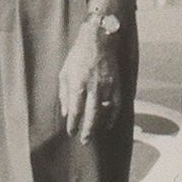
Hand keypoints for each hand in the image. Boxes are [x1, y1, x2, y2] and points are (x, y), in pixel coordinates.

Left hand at [57, 23, 121, 143]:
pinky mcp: (116, 84)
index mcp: (78, 84)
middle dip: (87, 131)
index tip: (70, 132)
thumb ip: (64, 94)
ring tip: (94, 135)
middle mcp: (93, 88)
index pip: (75, 111)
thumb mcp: (64, 73)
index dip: (73, 124)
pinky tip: (108, 123)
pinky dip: (113, 116)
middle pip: (90, 116)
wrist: (98, 40)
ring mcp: (107, 86)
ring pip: (104, 112)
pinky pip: (117, 105)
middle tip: (84, 141)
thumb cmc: (77, 56)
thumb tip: (66, 113)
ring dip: (98, 126)